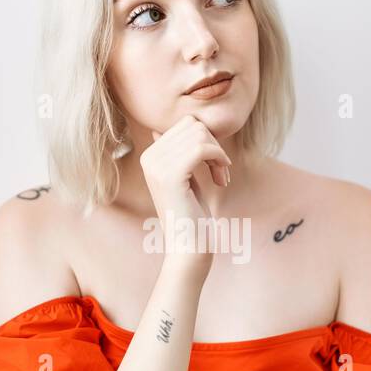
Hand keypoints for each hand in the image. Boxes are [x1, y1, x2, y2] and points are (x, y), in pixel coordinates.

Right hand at [139, 115, 231, 277]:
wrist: (188, 246)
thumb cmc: (191, 214)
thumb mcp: (185, 178)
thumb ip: (178, 153)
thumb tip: (163, 129)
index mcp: (149, 156)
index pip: (185, 124)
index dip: (207, 141)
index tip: (216, 166)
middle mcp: (149, 158)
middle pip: (193, 126)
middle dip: (214, 145)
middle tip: (221, 172)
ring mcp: (157, 166)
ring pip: (199, 134)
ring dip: (218, 154)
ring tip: (221, 177)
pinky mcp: (171, 175)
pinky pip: (202, 148)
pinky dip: (219, 159)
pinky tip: (222, 179)